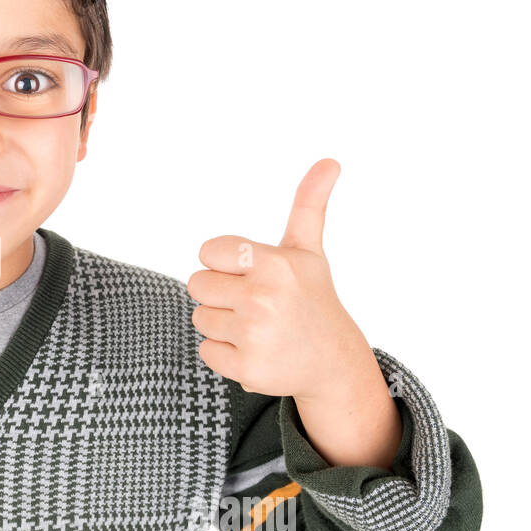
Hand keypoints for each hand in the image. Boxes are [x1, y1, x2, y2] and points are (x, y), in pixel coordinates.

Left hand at [187, 158, 374, 399]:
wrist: (333, 362)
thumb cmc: (312, 297)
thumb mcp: (308, 250)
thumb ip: (308, 204)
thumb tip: (329, 161)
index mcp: (274, 263)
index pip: (207, 252)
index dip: (224, 263)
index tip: (250, 273)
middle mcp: (264, 299)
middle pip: (197, 285)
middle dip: (221, 293)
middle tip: (255, 303)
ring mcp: (255, 336)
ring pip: (199, 317)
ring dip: (222, 323)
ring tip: (258, 327)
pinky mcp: (247, 369)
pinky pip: (206, 350)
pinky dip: (225, 353)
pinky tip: (256, 350)